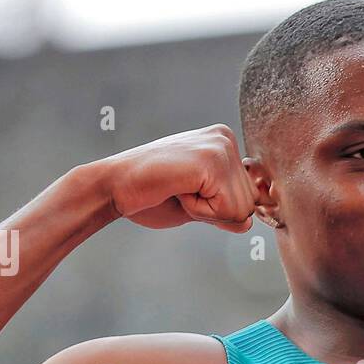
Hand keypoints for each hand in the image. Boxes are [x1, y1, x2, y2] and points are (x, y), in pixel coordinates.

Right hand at [101, 124, 256, 231]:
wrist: (114, 186)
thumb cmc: (150, 196)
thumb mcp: (197, 207)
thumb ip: (224, 212)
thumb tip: (249, 225)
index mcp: (223, 143)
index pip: (247, 197)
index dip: (216, 209)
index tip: (184, 190)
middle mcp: (225, 139)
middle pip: (248, 204)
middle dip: (214, 211)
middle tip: (179, 191)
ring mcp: (220, 147)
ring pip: (241, 210)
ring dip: (206, 211)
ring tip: (178, 189)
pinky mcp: (212, 161)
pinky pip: (227, 210)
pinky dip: (200, 211)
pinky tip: (178, 190)